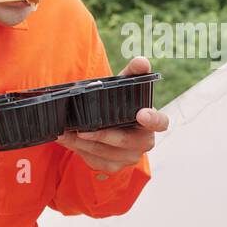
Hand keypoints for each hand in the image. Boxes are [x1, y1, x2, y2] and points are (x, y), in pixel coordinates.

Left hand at [56, 56, 167, 173]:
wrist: (108, 126)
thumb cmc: (120, 104)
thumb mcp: (125, 87)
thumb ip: (133, 72)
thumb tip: (141, 61)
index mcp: (151, 122)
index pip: (161, 122)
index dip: (153, 119)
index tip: (141, 113)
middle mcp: (143, 142)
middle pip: (125, 141)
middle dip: (103, 135)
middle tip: (82, 129)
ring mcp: (128, 157)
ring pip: (105, 152)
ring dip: (83, 143)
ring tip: (65, 132)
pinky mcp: (111, 165)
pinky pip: (94, 159)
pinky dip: (77, 149)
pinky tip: (66, 139)